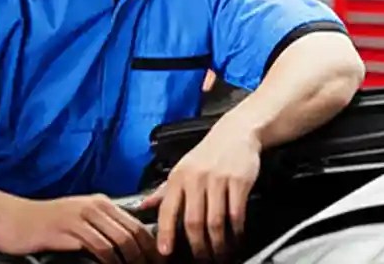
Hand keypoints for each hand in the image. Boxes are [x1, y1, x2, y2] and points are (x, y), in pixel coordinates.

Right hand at [0, 194, 161, 263]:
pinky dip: (110, 259)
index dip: (150, 243)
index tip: (158, 259)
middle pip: (132, 231)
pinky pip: (98, 245)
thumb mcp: (78, 219)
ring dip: (131, 259)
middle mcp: (95, 206)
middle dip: (146, 253)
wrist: (11, 219)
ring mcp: (82, 216)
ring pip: (119, 239)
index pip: (135, 223)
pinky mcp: (68, 229)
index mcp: (101, 202)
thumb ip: (100, 227)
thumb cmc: (44, 223)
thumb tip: (125, 244)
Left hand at [140, 124, 261, 260]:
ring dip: (218, 243)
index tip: (165, 252)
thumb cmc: (208, 153)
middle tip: (202, 258)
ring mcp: (218, 179)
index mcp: (178, 177)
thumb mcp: (182, 168)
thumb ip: (163, 191)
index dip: (165, 234)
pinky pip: (236, 212)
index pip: (167, 210)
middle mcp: (196, 178)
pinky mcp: (239, 180)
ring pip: (215, 221)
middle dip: (198, 246)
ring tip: (220, 253)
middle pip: (193, 222)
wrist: (237, 132)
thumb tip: (144, 207)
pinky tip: (237, 236)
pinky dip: (236, 229)